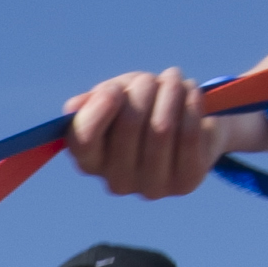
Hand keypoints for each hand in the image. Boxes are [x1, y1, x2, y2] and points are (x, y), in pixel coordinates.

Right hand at [62, 68, 233, 200]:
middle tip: (153, 78)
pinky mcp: (184, 183)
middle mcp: (116, 182)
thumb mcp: (119, 95)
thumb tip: (74, 107)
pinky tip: (192, 92)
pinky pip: (188, 136)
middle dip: (143, 89)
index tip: (116, 89)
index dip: (99, 108)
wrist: (192, 125)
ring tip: (174, 79)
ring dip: (170, 93)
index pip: (83, 140)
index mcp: (90, 161)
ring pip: (161, 128)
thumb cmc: (146, 107)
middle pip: (129, 124)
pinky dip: (191, 105)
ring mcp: (151, 187)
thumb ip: (97, 98)